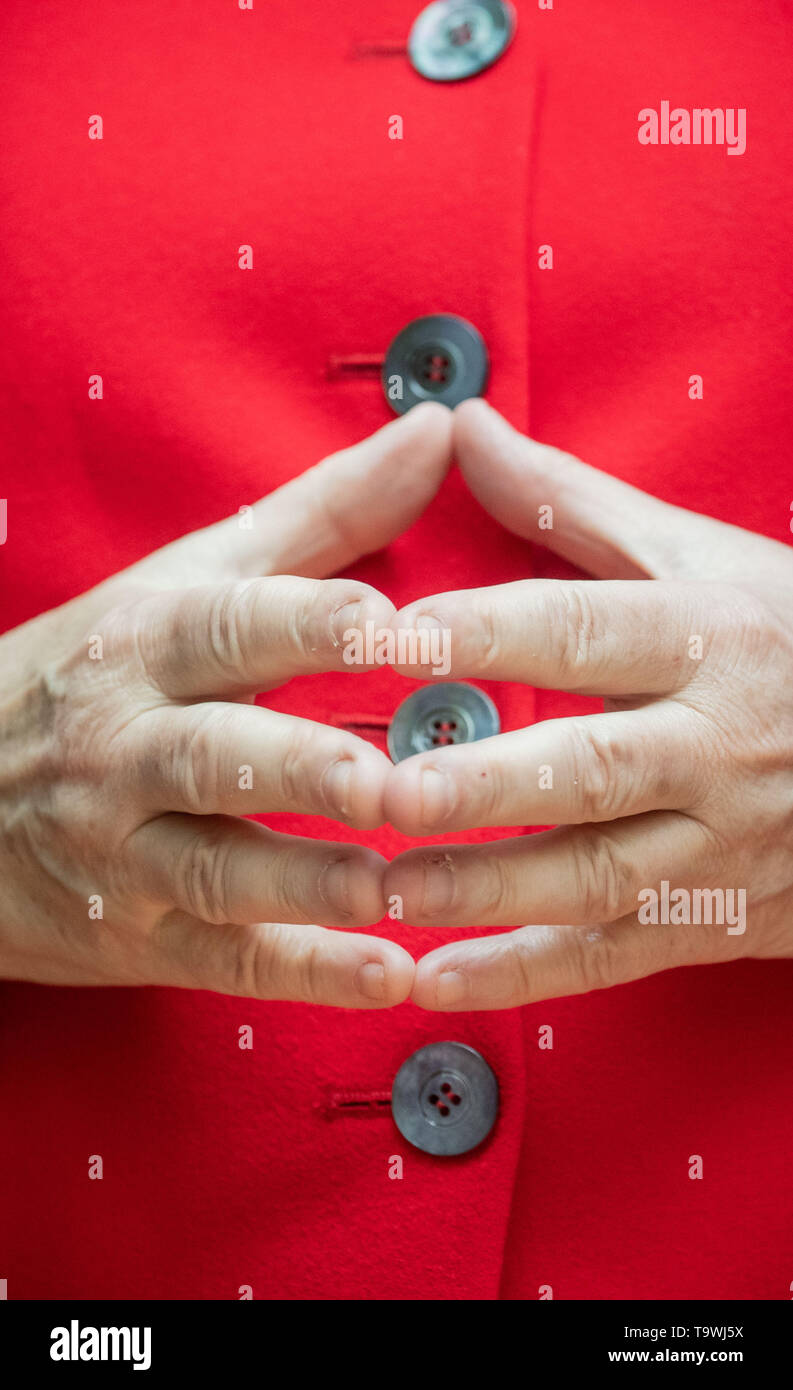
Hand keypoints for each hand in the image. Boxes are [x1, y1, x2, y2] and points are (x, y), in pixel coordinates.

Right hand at [0, 403, 451, 1004]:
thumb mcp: (192, 581)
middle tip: (396, 784)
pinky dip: (302, 975)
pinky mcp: (137, 936)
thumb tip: (438, 429)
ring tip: (395, 892)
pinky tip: (385, 977)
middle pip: (214, 754)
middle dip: (303, 770)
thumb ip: (326, 517)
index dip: (320, 624)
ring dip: (306, 886)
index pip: (233, 627)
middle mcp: (127, 745)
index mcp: (148, 644)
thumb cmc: (100, 674)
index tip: (413, 626)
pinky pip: (223, 960)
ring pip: (213, 869)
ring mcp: (124, 848)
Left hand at [384, 399, 792, 1008]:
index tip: (389, 635)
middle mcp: (714, 743)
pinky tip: (434, 979)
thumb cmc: (788, 639)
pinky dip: (522, 972)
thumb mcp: (699, 557)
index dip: (488, 631)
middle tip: (383, 788)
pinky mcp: (713, 916)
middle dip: (487, 784)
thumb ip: (568, 503)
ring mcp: (718, 841)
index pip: (587, 629)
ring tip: (382, 890)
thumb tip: (463, 426)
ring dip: (486, 890)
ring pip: (596, 875)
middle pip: (591, 768)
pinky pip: (612, 955)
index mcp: (707, 636)